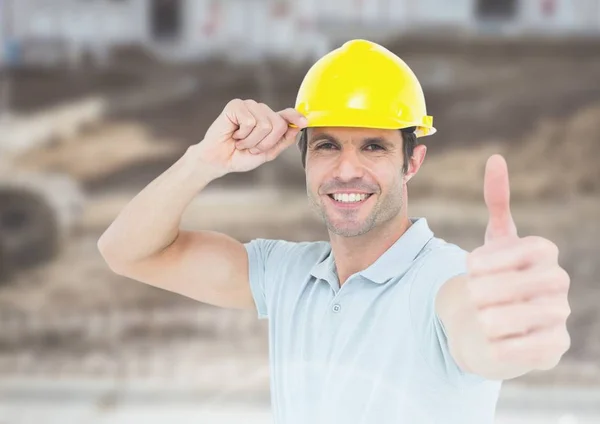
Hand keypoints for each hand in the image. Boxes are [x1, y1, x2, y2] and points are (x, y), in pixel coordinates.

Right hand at [195, 99, 307, 176]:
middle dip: (265, 143)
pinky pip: (250, 122)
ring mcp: (249, 105)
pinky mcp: (236, 105)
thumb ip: (282, 141)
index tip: (304, 122)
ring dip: (252, 141)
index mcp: (270, 120)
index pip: (287, 114)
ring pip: (265, 124)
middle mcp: (261, 110)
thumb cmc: (241, 156)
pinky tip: (234, 135)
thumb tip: (297, 128)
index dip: (296, 117)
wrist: (219, 161)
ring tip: (241, 142)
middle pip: (279, 124)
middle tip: (251, 147)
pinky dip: (242, 135)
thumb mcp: (267, 152)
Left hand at [466, 154, 570, 369]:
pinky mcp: (552, 348)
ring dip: (491, 318)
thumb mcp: (496, 239)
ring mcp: (558, 316)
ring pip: (524, 318)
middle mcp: (558, 282)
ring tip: (479, 317)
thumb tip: (496, 159)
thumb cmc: (496, 274)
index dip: (491, 259)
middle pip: (526, 285)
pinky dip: (500, 346)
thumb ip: (498, 201)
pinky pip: (527, 350)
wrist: (496, 320)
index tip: (469, 266)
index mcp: (545, 252)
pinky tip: (488, 339)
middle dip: (489, 291)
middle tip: (472, 295)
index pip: (524, 250)